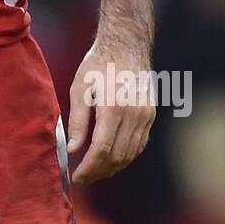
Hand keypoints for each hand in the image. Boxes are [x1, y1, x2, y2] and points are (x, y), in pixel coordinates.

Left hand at [67, 40, 155, 183]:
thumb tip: (73, 149)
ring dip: (112, 168)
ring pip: (130, 154)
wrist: (126, 45)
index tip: (76, 177)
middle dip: (99, 172)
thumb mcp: (80, 88)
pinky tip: (111, 159)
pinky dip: (125, 156)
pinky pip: (139, 144)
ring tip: (95, 172)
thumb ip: (78, 121)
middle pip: (117, 157)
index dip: (88, 168)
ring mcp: (146, 116)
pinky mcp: (151, 115)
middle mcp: (134, 115)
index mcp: (114, 108)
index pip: (101, 150)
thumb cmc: (98, 65)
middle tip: (83, 178)